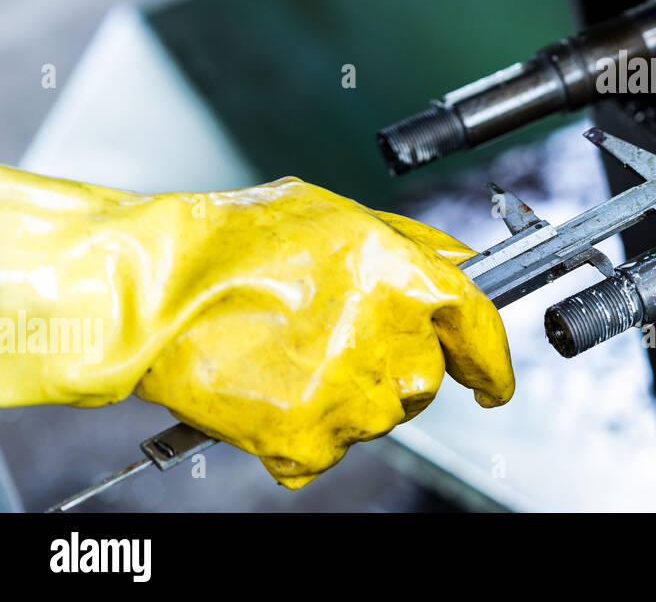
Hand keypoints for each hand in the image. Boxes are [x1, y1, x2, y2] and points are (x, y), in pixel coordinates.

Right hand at [0, 166, 512, 488]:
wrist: (153, 291)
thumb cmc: (241, 242)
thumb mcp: (344, 216)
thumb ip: (418, 247)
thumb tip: (466, 267)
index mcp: (410, 285)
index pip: (481, 334)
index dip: (492, 363)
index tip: (493, 383)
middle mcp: (393, 348)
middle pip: (427, 380)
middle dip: (396, 364)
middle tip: (337, 336)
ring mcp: (351, 403)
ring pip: (379, 416)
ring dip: (350, 394)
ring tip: (290, 352)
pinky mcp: (306, 445)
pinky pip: (328, 448)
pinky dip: (304, 427)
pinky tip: (270, 385)